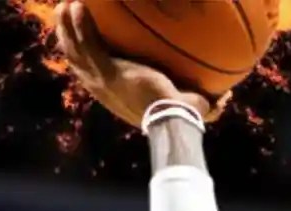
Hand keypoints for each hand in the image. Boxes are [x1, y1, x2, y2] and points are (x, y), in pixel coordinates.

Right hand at [54, 0, 228, 127]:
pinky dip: (80, 24)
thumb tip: (226, 99)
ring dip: (67, 26)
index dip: (83, 60)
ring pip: (75, 49)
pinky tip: (77, 4)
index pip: (92, 74)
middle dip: (67, 38)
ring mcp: (101, 80)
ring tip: (64, 5)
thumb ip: (206, 102)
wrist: (170, 120)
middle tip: (64, 17)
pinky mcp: (106, 71)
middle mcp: (102, 88)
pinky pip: (89, 42)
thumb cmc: (178, 117)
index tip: (81, 45)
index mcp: (114, 94)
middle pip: (76, 59)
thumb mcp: (188, 107)